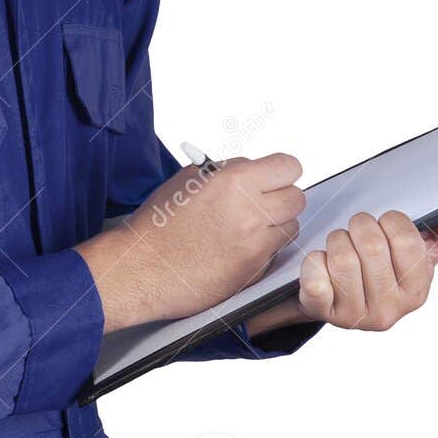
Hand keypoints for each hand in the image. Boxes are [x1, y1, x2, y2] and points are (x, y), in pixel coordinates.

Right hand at [76, 153, 306, 332]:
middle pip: (296, 197)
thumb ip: (228, 172)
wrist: (141, 268)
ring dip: (275, 224)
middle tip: (261, 201)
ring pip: (290, 226)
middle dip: (280, 197)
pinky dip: (264, 248)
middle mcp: (250, 213)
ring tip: (247, 227)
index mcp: (234, 182)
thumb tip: (252, 170)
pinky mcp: (254, 270)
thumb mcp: (189, 179)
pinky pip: (276, 252)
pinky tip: (238, 247)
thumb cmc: (158, 225)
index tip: (274, 176)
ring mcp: (255, 245)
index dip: (281, 171)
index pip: (288, 167)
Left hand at [294, 202, 437, 331]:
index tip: (386, 224)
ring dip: (337, 240)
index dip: (391, 221)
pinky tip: (322, 264)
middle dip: (360, 226)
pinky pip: (315, 274)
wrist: (330, 298)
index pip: (407, 239)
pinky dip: (315, 260)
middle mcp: (390, 310)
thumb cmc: (377, 269)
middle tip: (358, 232)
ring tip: (340, 246)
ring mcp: (354, 316)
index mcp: (417, 291)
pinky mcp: (321, 311)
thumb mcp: (417, 253)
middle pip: (371, 244)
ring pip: (342, 256)